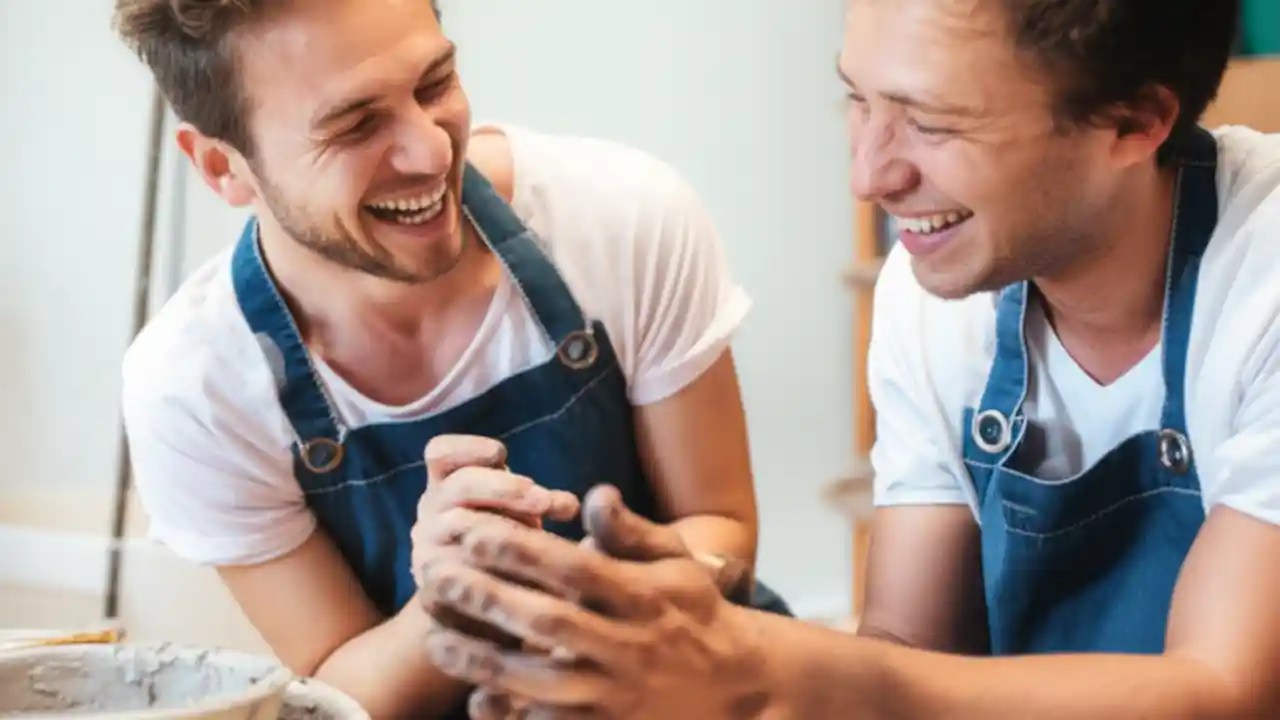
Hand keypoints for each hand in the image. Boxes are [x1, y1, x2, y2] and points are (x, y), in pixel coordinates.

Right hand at [411, 435, 579, 644]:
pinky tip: (525, 584)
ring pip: (456, 527)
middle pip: (456, 488)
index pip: (440, 453)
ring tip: (543, 542)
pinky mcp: (433, 594)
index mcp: (445, 489)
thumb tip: (581, 503)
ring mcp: (428, 555)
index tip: (501, 453)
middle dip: (503, 489)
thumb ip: (538, 503)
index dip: (467, 448)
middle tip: (545, 501)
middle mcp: (431, 517)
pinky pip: (453, 579)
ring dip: (502, 528)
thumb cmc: (509, 551)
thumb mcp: (517, 518)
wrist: (476, 619)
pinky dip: (489, 576)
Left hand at [418, 485, 775, 718]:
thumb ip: (631, 530)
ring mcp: (616, 694)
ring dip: (482, 659)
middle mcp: (629, 645)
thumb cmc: (696, 611)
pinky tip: (473, 697)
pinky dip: (510, 714)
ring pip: (539, 680)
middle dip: (485, 598)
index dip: (519, 550)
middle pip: (546, 621)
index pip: (573, 568)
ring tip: (434, 638)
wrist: (738, 686)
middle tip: (434, 575)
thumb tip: (594, 493)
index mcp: (644, 595)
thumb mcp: (676, 562)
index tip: (471, 531)